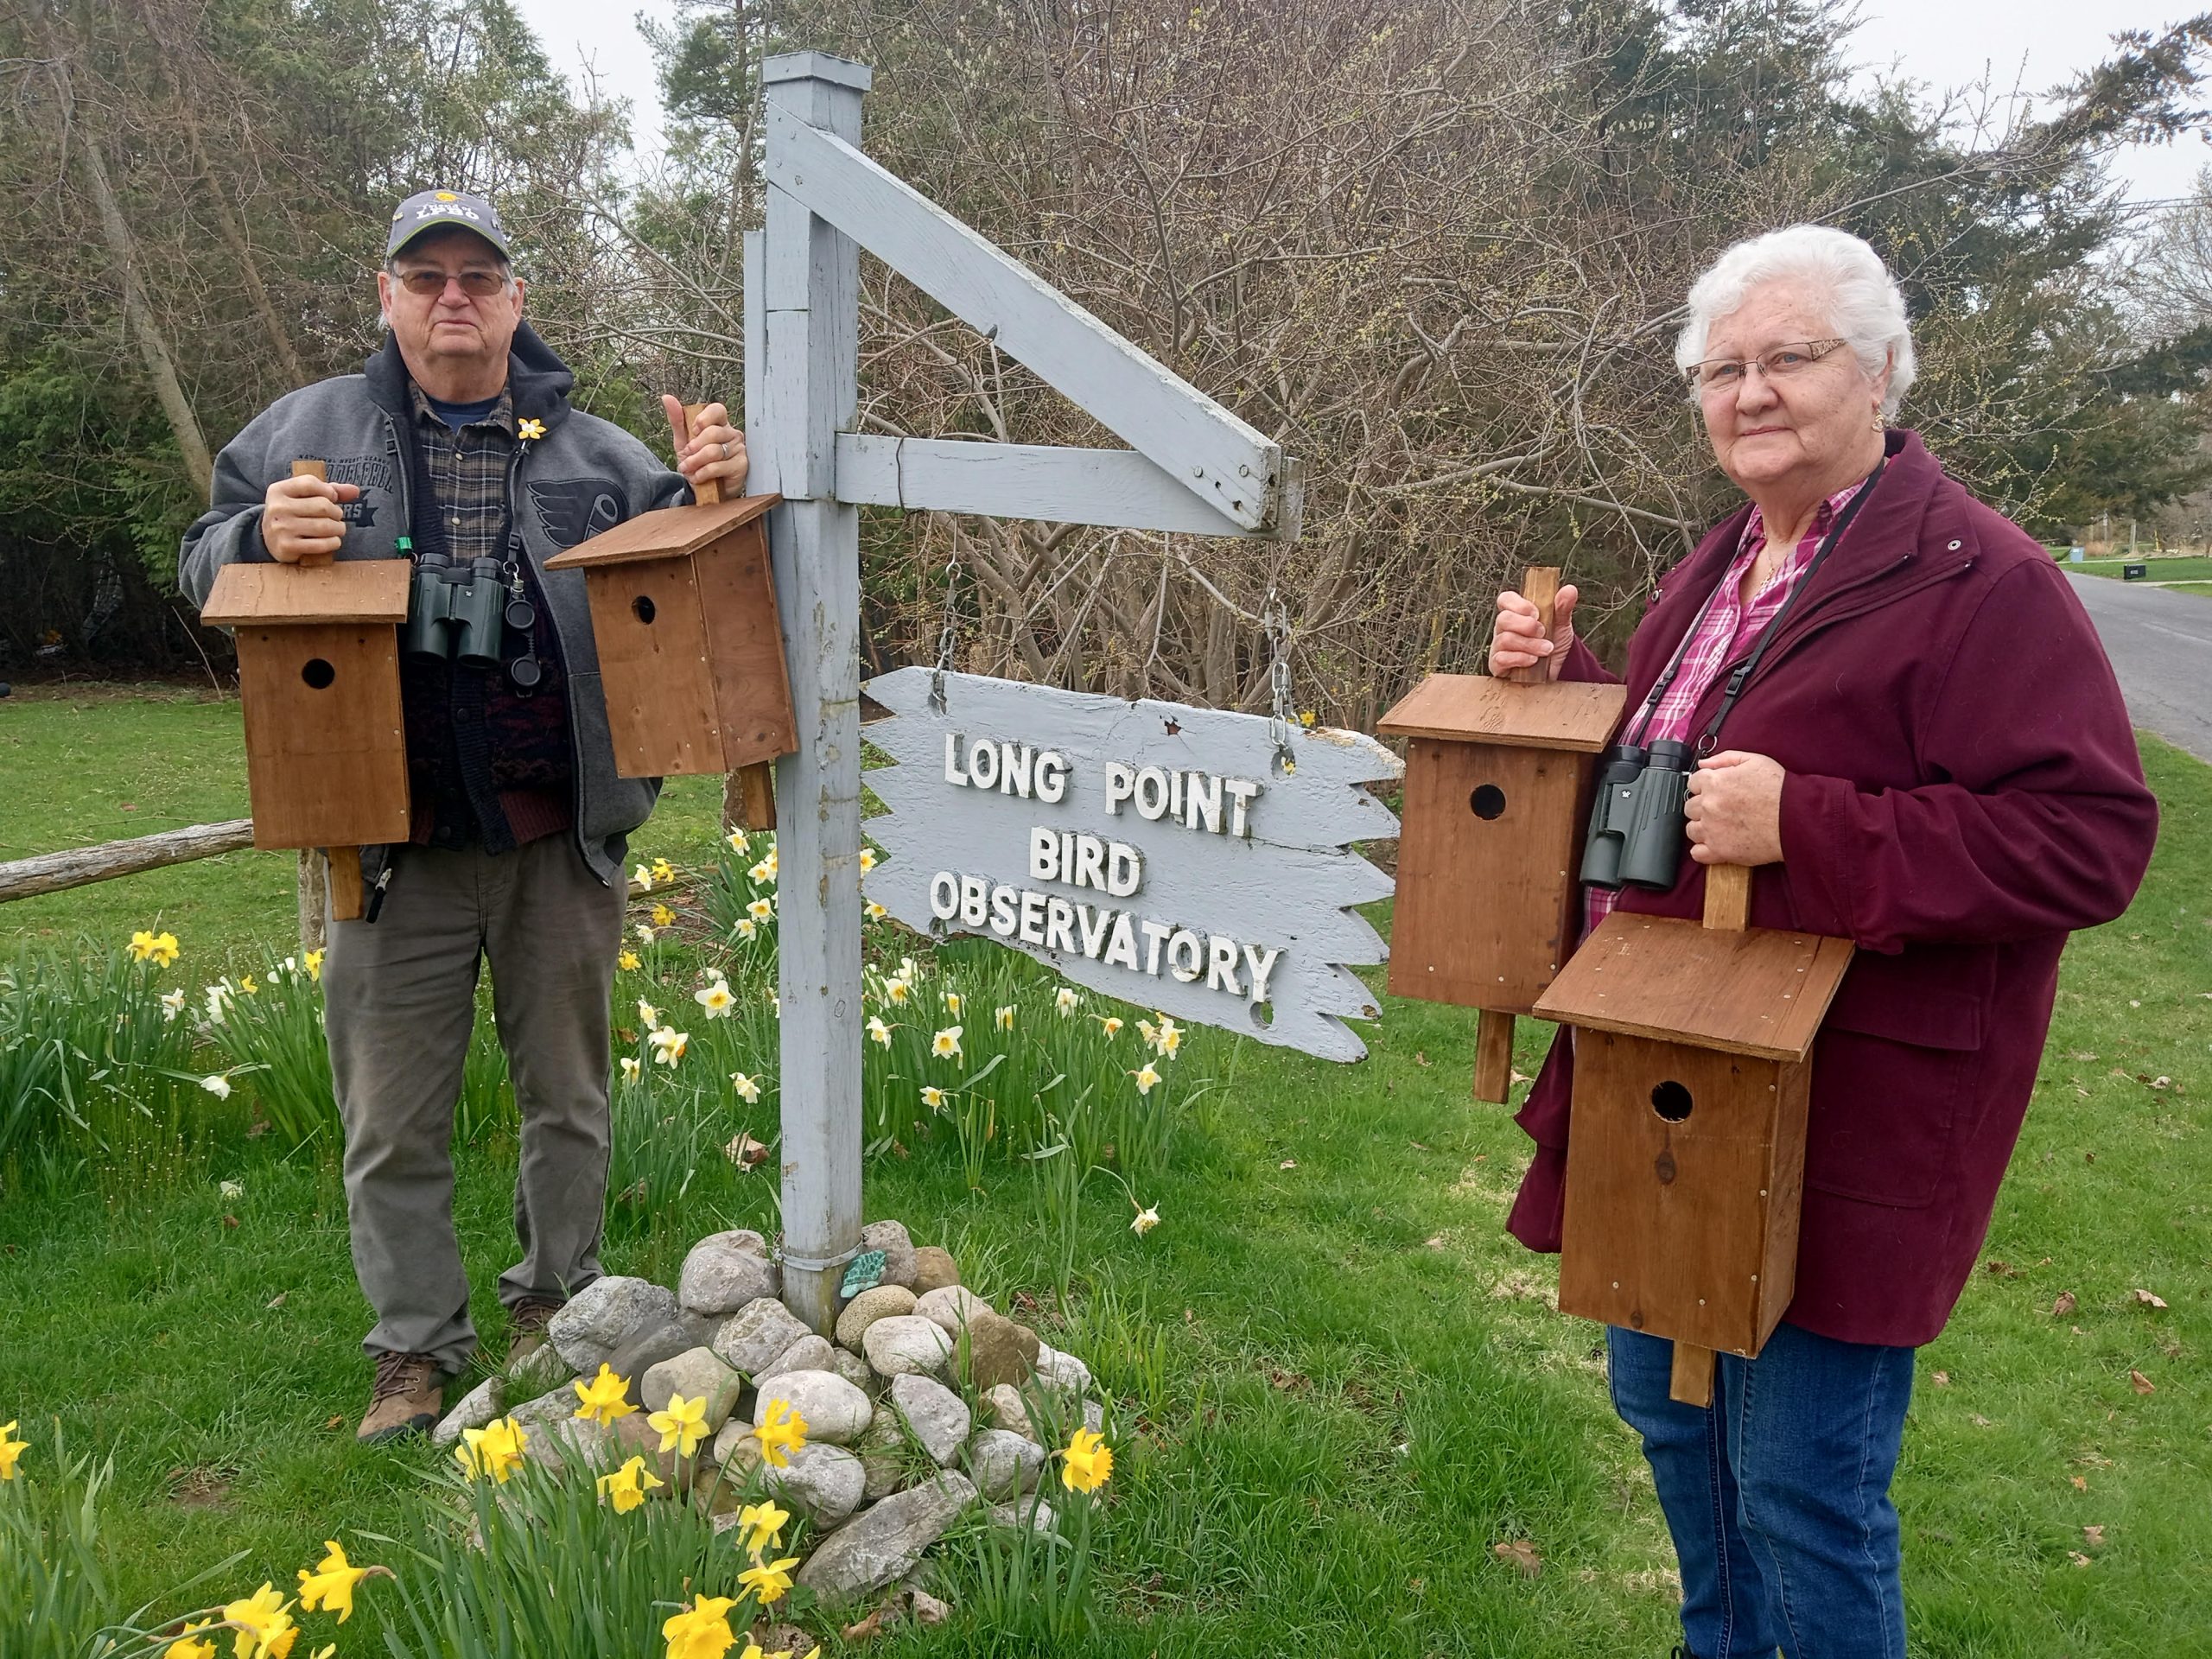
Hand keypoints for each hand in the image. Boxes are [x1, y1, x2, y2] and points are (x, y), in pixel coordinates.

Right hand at [260, 475, 358, 563]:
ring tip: (338, 529)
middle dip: (337, 513)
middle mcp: (277, 508)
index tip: (332, 499)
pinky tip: (333, 541)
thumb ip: (329, 490)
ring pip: (325, 526)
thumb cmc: (293, 513)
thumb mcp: (303, 497)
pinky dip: (333, 542)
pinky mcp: (287, 547)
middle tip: (336, 518)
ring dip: (339, 529)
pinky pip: (321, 544)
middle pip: (323, 506)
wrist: (269, 540)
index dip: (329, 491)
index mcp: (278, 490)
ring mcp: (281, 528)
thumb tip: (355, 490)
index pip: (310, 483)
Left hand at [665, 395, 748, 496]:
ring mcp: (739, 449)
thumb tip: (667, 398)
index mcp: (719, 424)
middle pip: (713, 432)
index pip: (717, 409)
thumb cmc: (697, 462)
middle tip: (687, 455)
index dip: (703, 419)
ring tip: (689, 469)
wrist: (703, 488)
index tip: (694, 431)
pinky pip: (718, 466)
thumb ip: (677, 420)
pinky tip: (698, 477)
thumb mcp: (683, 441)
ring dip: (695, 462)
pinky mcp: (741, 466)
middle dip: (694, 446)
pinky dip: (703, 473)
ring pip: (714, 451)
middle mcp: (732, 434)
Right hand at [1488, 583, 1579, 678]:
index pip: (1505, 599)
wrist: (1558, 670)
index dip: (1518, 604)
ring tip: (1547, 649)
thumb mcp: (1561, 624)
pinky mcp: (1498, 666)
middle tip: (1543, 632)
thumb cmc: (1554, 643)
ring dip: (1529, 644)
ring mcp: (1499, 647)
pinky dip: (1520, 659)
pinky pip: (1501, 659)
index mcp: (1516, 613)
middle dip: (1526, 626)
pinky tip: (1534, 660)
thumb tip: (1570, 589)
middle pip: (1503, 619)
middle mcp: (1504, 628)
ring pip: (1505, 639)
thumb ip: (1563, 607)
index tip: (1536, 613)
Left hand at [1686, 750, 1786, 866]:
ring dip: (1701, 827)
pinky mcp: (1720, 851)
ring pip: (1691, 830)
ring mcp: (1712, 829)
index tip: (1714, 791)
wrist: (1796, 818)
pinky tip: (1714, 844)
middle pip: (1690, 807)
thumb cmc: (1779, 790)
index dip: (1704, 786)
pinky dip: (1702, 850)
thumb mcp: (1755, 762)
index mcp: (1714, 782)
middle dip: (1703, 807)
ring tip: (1719, 827)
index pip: (1693, 783)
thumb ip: (1725, 759)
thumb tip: (1702, 764)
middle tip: (1720, 809)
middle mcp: (1709, 805)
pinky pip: (1697, 853)